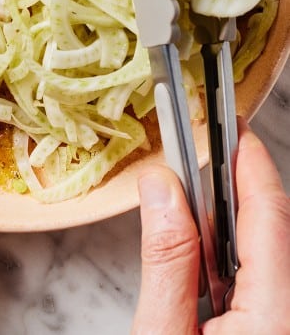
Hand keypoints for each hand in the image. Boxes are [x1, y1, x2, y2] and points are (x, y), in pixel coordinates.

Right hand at [132, 121, 289, 333]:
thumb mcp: (161, 334)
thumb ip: (166, 261)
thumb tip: (161, 186)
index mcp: (274, 318)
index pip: (269, 215)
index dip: (250, 162)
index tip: (232, 124)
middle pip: (271, 231)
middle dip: (229, 195)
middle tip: (188, 168)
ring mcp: (285, 324)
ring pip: (267, 256)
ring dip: (224, 238)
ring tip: (183, 244)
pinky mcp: (277, 329)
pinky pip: (265, 284)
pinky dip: (231, 268)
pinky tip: (199, 279)